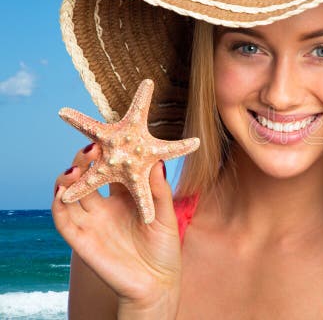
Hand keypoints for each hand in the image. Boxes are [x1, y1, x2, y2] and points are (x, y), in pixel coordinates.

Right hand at [51, 142, 181, 310]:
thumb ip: (159, 191)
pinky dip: (58, 203)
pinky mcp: (81, 241)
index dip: (106, 155)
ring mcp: (91, 223)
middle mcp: (104, 208)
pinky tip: (62, 190)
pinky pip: (63, 219)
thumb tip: (158, 161)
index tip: (109, 137)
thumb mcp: (165, 216)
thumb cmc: (164, 250)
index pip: (109, 170)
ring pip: (70, 195)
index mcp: (124, 199)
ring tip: (76, 167)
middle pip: (86, 178)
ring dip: (67, 179)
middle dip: (84, 161)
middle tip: (91, 146)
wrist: (157, 284)